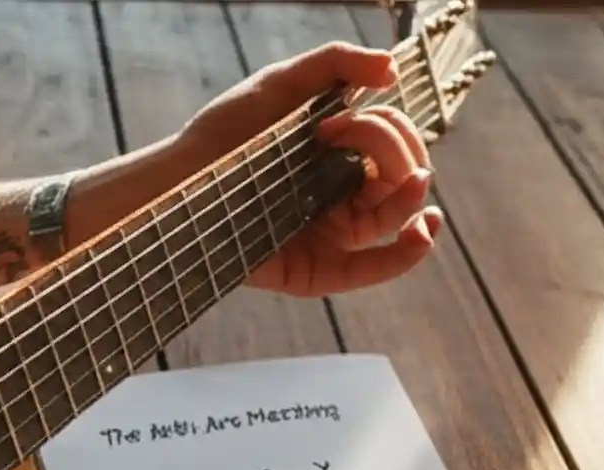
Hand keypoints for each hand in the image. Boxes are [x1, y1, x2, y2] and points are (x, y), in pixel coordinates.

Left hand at [178, 41, 439, 296]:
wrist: (178, 177)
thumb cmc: (225, 132)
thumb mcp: (281, 85)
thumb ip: (336, 65)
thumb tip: (392, 69)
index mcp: (342, 160)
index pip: (395, 148)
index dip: (385, 129)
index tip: (331, 122)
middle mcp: (343, 199)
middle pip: (401, 181)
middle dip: (393, 151)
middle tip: (335, 136)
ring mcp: (331, 237)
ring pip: (395, 220)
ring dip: (410, 193)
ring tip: (412, 180)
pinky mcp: (314, 271)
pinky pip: (372, 269)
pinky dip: (405, 254)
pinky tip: (424, 229)